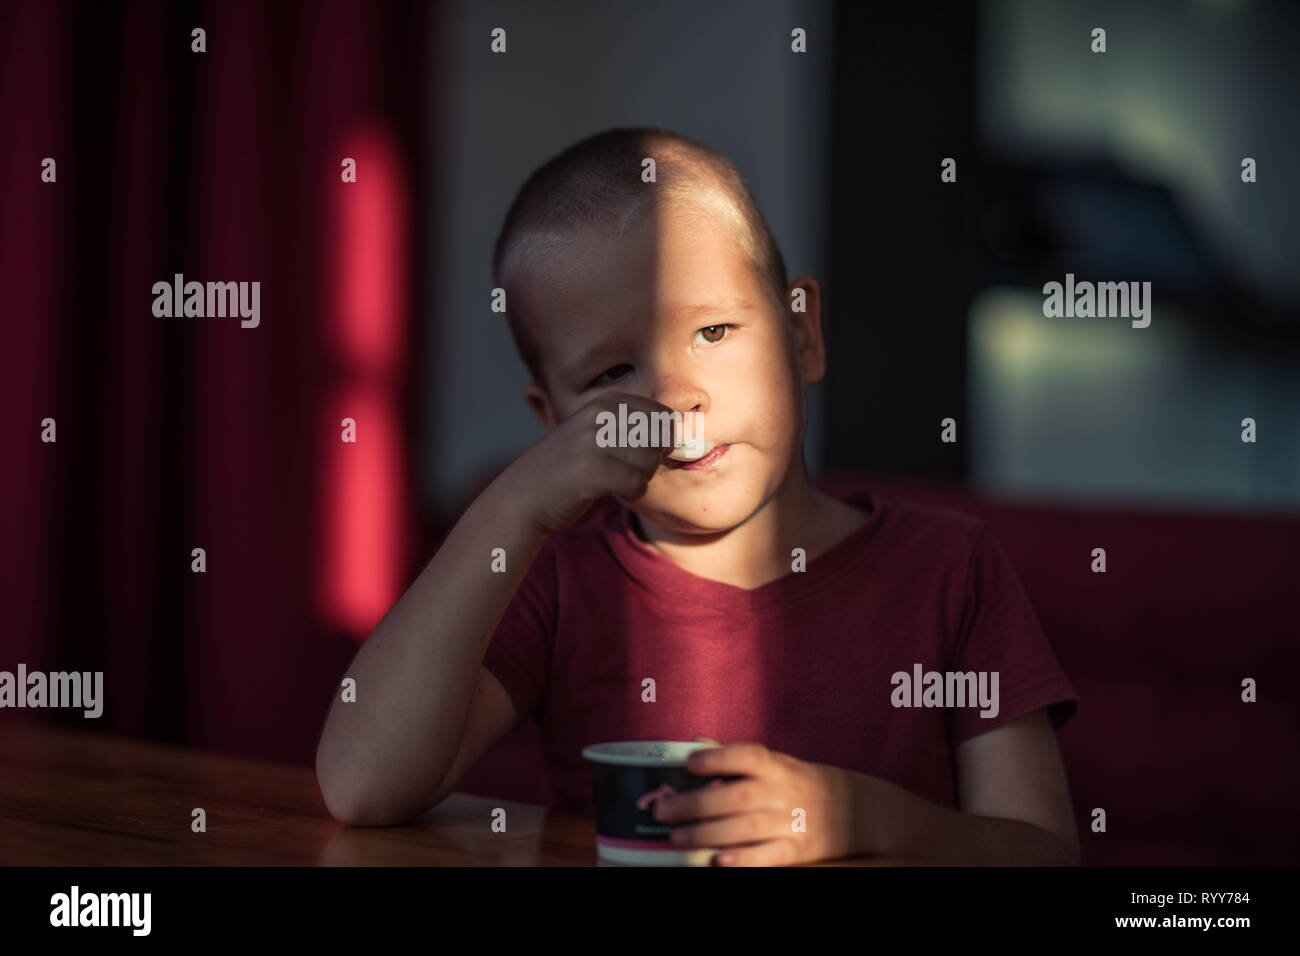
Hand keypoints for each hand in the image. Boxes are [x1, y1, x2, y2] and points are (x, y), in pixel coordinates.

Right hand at [507, 391, 675, 532]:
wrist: (523, 495)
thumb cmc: (568, 468)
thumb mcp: (596, 433)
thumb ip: (632, 427)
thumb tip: (682, 431)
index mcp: (604, 402)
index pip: (662, 415)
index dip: (662, 439)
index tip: (643, 453)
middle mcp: (599, 416)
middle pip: (659, 438)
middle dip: (651, 460)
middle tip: (625, 469)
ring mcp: (593, 442)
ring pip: (650, 462)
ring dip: (639, 478)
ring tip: (613, 480)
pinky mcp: (591, 472)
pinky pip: (637, 483)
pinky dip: (631, 492)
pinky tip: (609, 490)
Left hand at [654, 737, 862, 865]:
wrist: (851, 811)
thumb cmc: (796, 783)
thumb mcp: (772, 763)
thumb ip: (732, 756)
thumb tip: (693, 742)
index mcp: (774, 766)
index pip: (746, 756)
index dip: (717, 757)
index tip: (688, 763)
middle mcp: (781, 792)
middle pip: (737, 796)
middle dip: (696, 804)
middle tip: (662, 810)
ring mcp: (790, 822)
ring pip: (745, 828)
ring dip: (707, 834)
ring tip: (676, 838)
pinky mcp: (796, 850)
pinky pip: (767, 856)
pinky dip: (743, 860)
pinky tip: (717, 860)